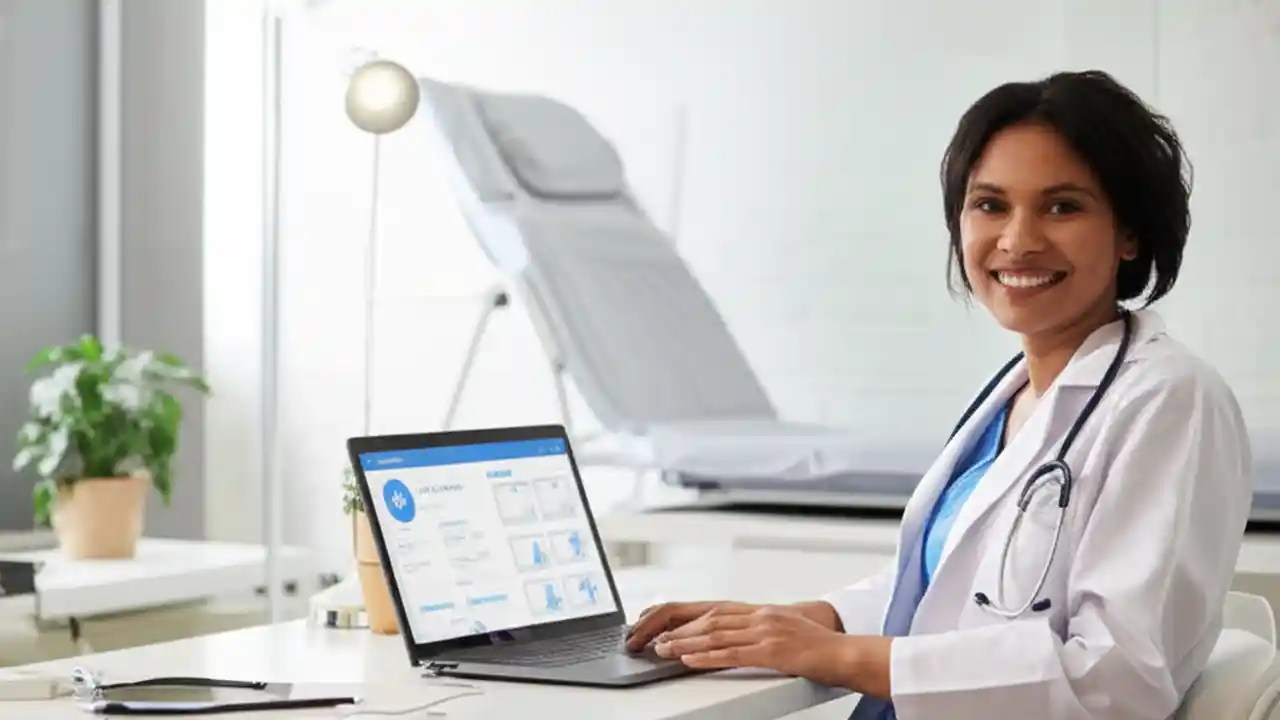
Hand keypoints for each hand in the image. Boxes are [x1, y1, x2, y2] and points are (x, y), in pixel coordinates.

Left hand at [652, 605, 879, 689]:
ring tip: (664, 650)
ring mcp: (766, 632)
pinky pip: (733, 654)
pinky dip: (707, 657)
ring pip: (716, 635)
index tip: (666, 623)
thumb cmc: (820, 649)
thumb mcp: (786, 632)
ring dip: (685, 643)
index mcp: (762, 611)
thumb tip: (734, 641)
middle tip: (656, 639)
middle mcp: (761, 616)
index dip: (688, 616)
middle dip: (680, 630)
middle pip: (710, 619)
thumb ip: (760, 633)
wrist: (847, 654)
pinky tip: (690, 660)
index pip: (716, 609)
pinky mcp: (773, 652)